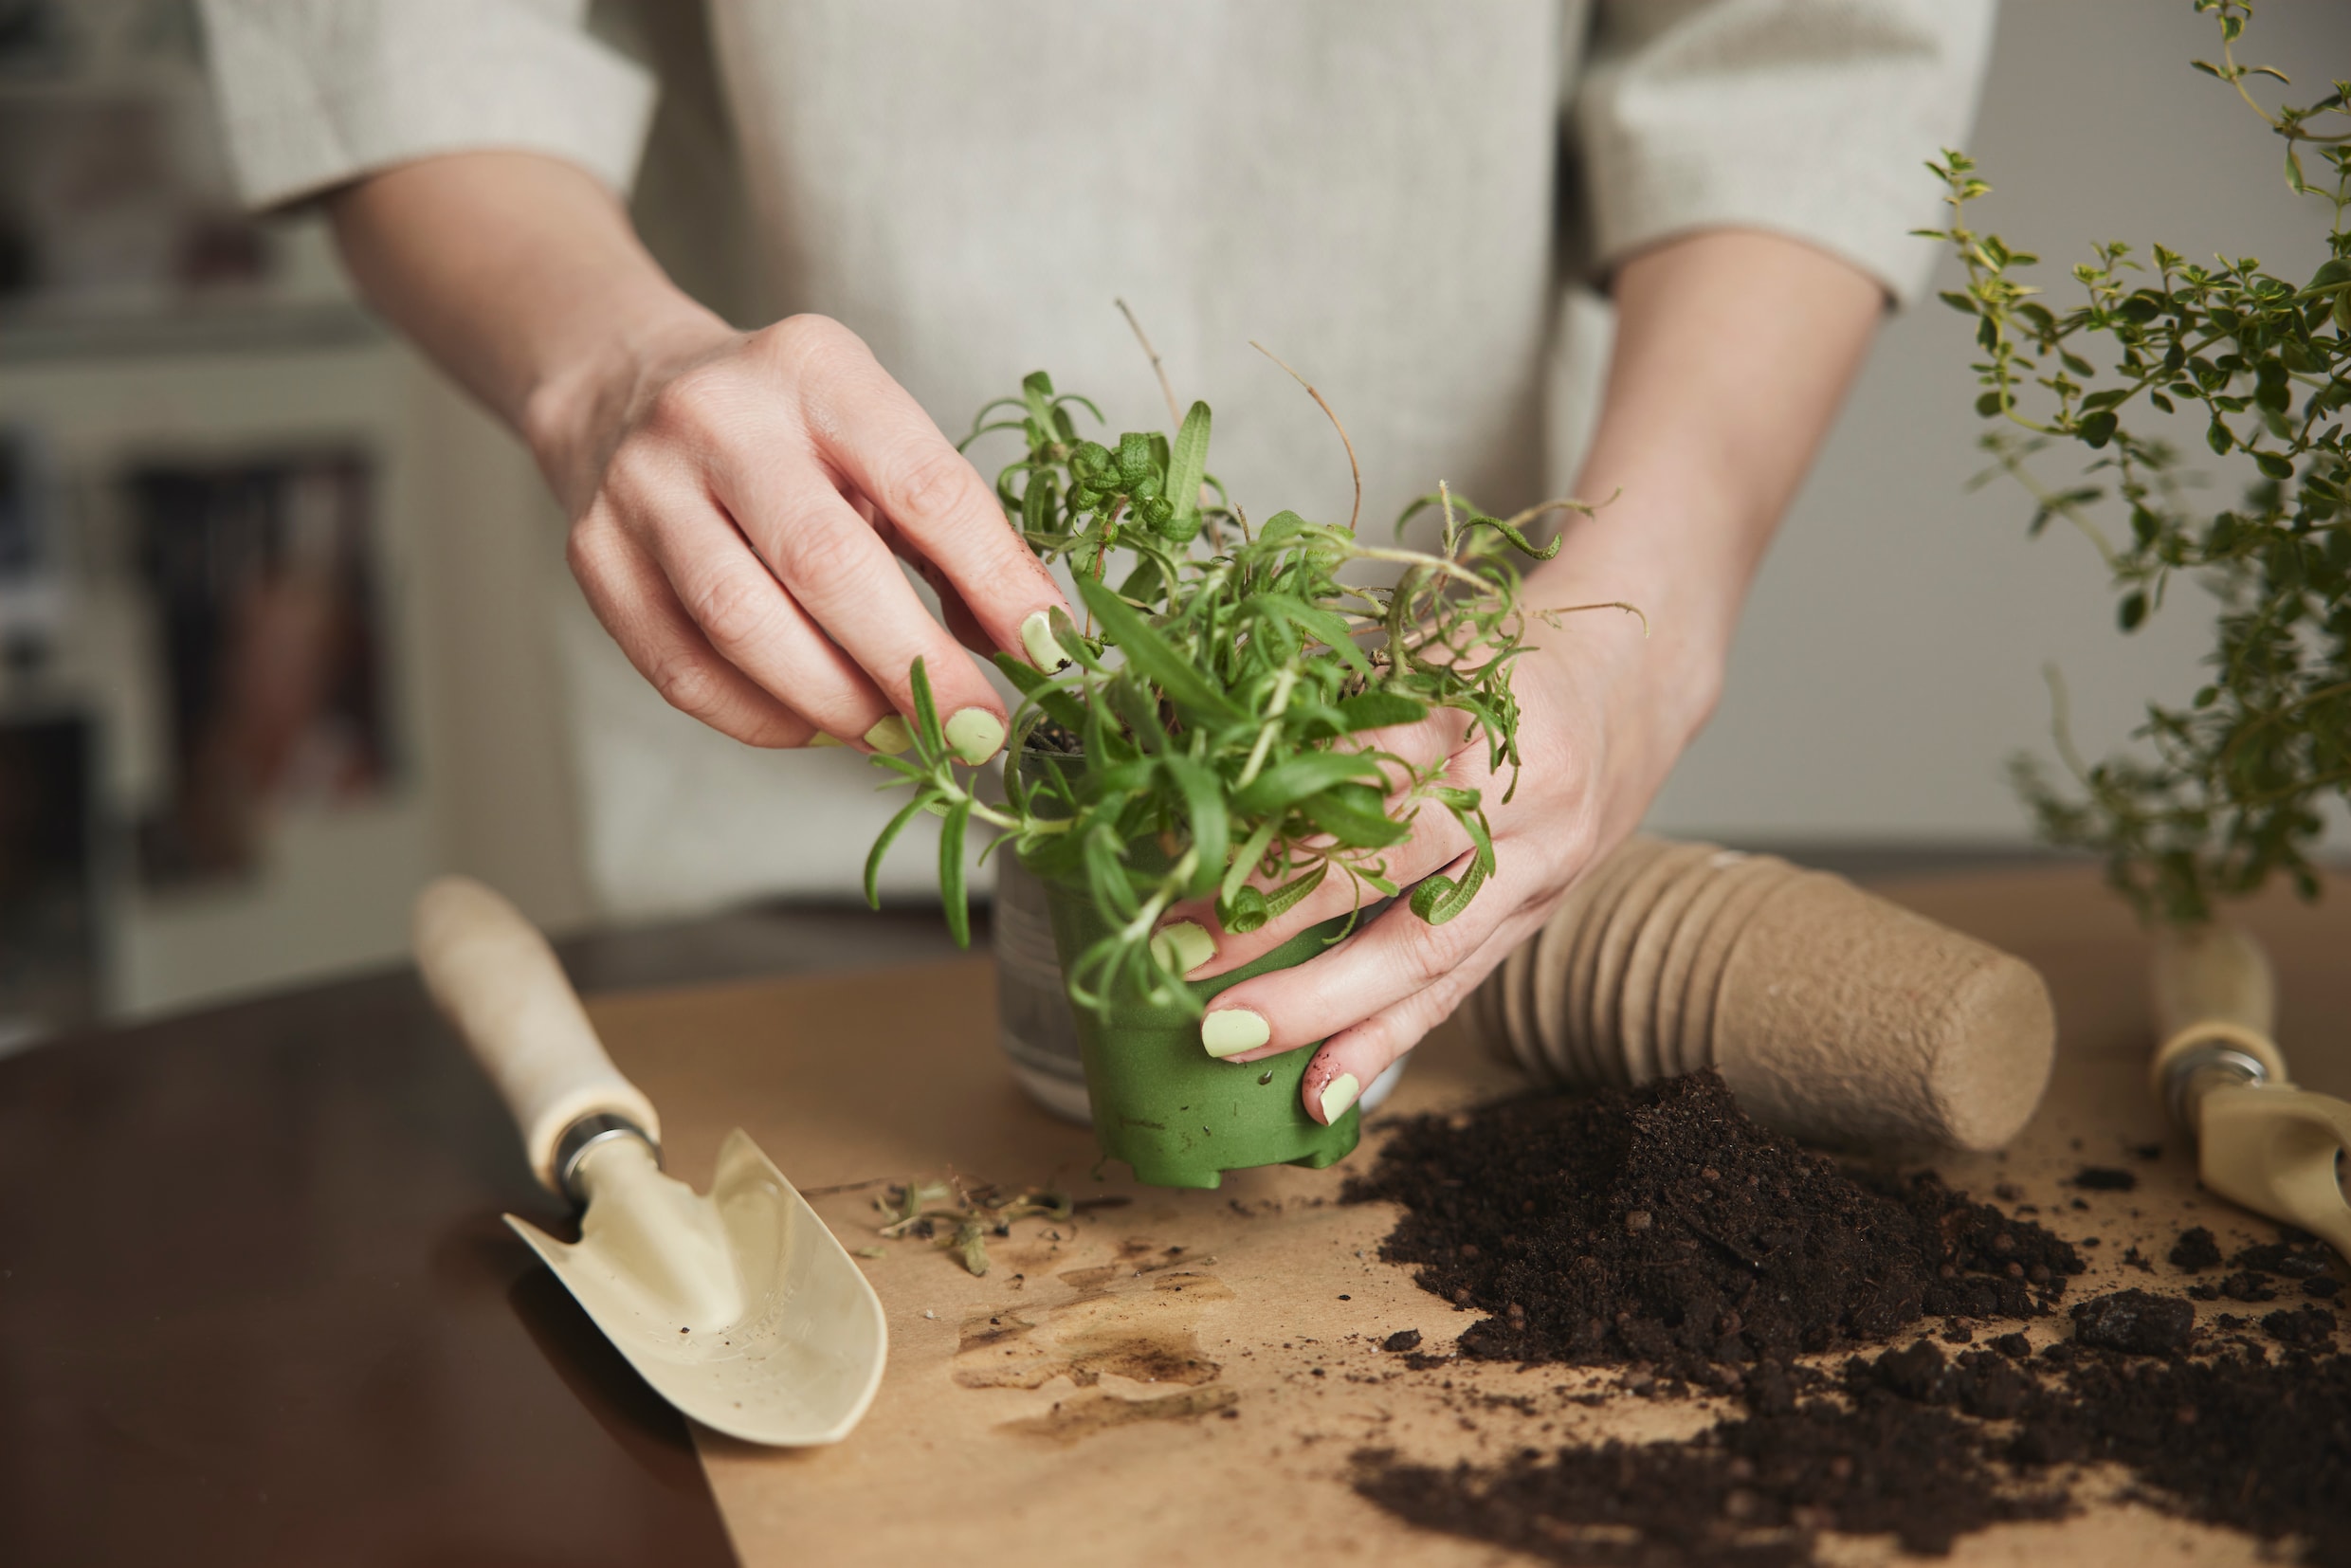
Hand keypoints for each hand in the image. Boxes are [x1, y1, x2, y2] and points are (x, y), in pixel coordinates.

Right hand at [538, 312, 1070, 757]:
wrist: (624, 385)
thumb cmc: (788, 430)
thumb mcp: (878, 440)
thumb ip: (951, 535)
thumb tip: (1031, 648)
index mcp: (817, 369)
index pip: (926, 486)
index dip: (997, 582)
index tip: (1048, 656)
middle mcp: (719, 417)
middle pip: (827, 566)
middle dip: (916, 668)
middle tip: (978, 731)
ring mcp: (642, 486)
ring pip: (746, 628)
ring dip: (839, 705)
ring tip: (901, 738)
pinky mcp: (593, 555)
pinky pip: (684, 671)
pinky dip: (764, 719)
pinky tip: (817, 725)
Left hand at [1157, 576, 1720, 1124]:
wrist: (1633, 676)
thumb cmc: (1509, 655)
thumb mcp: (1423, 653)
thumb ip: (1334, 711)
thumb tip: (1202, 773)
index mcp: (1485, 719)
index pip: (1363, 788)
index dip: (1272, 835)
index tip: (1182, 870)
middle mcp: (1523, 807)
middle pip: (1399, 888)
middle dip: (1289, 937)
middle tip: (1189, 976)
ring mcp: (1538, 873)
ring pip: (1431, 958)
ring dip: (1327, 1014)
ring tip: (1234, 1045)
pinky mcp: (1535, 919)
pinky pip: (1456, 989)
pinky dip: (1384, 1042)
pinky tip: (1323, 1092)